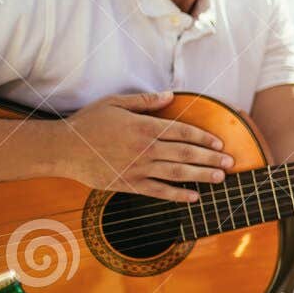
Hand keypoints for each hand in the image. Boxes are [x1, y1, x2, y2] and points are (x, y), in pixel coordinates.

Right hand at [59, 91, 232, 201]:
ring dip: (202, 176)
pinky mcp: (129, 185)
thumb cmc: (88, 123)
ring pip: (177, 173)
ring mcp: (138, 168)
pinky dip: (178, 195)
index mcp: (144, 127)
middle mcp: (145, 148)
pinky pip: (159, 192)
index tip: (220, 143)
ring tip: (221, 178)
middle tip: (230, 162)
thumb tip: (169, 95)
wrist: (63, 149)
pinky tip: (195, 197)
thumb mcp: (115, 103)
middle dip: (211, 158)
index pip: (182, 132)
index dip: (204, 138)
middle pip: (186, 154)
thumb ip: (144, 101)